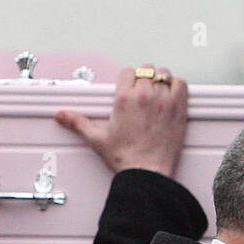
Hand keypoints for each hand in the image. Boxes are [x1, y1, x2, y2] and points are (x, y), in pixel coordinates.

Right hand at [55, 64, 188, 176]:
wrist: (147, 173)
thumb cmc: (125, 159)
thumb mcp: (97, 139)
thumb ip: (78, 123)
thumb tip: (62, 116)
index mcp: (124, 99)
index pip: (127, 72)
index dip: (128, 80)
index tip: (129, 89)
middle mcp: (145, 96)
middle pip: (147, 71)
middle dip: (144, 79)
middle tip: (143, 94)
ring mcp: (164, 101)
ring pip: (164, 75)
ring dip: (161, 81)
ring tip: (158, 93)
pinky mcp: (179, 110)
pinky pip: (181, 85)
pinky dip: (177, 87)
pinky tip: (172, 95)